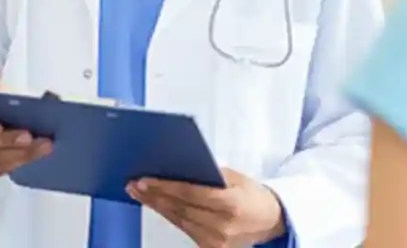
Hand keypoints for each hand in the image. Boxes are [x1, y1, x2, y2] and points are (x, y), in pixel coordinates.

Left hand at [128, 168, 285, 247]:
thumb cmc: (252, 194)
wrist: (271, 221)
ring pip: (178, 220)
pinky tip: (157, 204)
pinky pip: (184, 228)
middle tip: (134, 184)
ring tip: (139, 192)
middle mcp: (223, 226)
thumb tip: (176, 166)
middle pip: (180, 209)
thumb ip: (209, 174)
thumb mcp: (236, 177)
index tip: (144, 180)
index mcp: (231, 204)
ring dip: (157, 206)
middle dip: (154, 196)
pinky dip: (169, 215)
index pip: (191, 194)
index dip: (165, 187)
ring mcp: (216, 241)